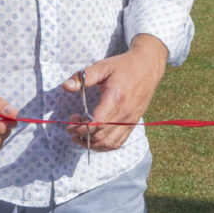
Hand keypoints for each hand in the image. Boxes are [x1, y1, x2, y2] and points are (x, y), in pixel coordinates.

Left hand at [62, 34, 168, 151]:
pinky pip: (119, 142)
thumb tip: (65, 86)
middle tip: (73, 126)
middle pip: (101, 136)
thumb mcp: (102, 67)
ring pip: (109, 143)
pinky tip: (95, 139)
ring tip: (80, 136)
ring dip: (92, 144)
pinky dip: (105, 146)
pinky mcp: (133, 122)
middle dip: (82, 135)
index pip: (97, 124)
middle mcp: (125, 113)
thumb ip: (83, 77)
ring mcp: (130, 120)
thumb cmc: (124, 66)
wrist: (148, 66)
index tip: (70, 124)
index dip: (81, 128)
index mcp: (116, 98)